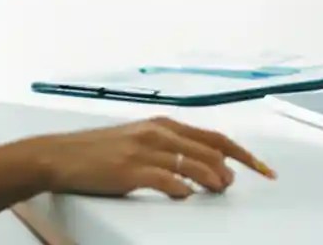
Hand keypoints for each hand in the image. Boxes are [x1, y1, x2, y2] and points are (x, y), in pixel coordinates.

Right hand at [30, 116, 276, 199]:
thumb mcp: (137, 139)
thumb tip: (201, 165)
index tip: (264, 168)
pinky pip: (167, 180)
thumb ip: (168, 147)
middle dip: (232, 169)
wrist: (58, 155)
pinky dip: (183, 190)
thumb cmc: (97, 151)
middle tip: (236, 186)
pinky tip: (186, 197)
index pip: (215, 137)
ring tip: (218, 191)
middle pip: (211, 150)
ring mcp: (144, 150)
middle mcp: (157, 132)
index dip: (243, 154)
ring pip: (194, 165)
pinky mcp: (130, 170)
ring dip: (212, 180)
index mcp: (162, 124)